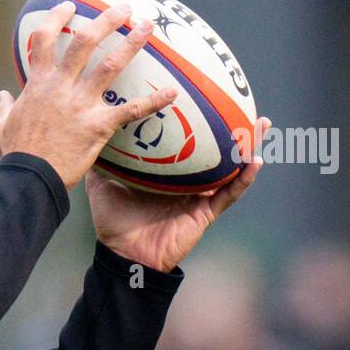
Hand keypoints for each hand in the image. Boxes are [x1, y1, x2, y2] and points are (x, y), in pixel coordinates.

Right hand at [0, 0, 177, 189]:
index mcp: (39, 83)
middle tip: (123, 8)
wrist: (29, 177)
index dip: (56, 18)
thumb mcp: (3, 125)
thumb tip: (2, 96)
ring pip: (110, 65)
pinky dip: (153, 101)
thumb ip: (5, 107)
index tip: (69, 6)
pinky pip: (131, 110)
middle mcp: (61, 86)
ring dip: (131, 43)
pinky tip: (172, 92)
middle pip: (84, 42)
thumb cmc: (17, 153)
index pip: (45, 39)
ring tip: (147, 26)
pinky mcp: (98, 125)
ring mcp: (81, 104)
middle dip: (105, 20)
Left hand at [86, 116, 271, 272]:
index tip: (199, 94)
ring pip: (229, 167)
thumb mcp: (102, 185)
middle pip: (212, 149)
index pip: (183, 142)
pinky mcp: (205, 213)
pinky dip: (244, 178)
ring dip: (247, 146)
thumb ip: (99, 162)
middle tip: (242, 100)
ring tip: (262, 124)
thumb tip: (88, 132)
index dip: (192, 122)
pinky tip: (255, 160)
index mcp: (165, 173)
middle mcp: (185, 182)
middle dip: (229, 126)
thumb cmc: (113, 223)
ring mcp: (198, 196)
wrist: (124, 256)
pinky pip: (230, 193)